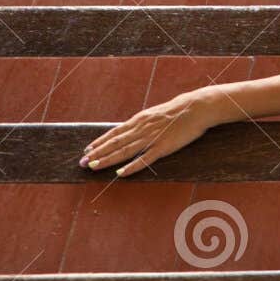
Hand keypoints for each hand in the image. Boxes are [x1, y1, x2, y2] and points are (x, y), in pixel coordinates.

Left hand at [82, 88, 221, 176]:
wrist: (197, 107)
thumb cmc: (179, 110)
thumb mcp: (156, 113)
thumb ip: (144, 122)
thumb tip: (132, 128)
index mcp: (140, 120)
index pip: (115, 132)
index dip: (100, 142)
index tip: (87, 149)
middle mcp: (142, 129)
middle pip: (115, 143)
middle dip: (98, 153)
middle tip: (82, 162)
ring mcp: (152, 138)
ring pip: (125, 151)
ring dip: (108, 159)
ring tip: (94, 166)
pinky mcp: (163, 147)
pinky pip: (144, 159)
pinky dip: (131, 167)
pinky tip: (120, 173)